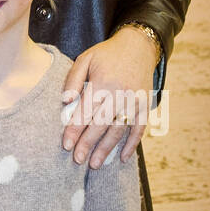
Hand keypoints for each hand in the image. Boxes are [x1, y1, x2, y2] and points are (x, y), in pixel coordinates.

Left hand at [61, 27, 158, 166]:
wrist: (138, 46)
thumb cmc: (107, 54)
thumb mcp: (85, 58)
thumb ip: (73, 80)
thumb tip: (64, 101)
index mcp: (103, 82)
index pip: (86, 111)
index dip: (75, 129)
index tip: (66, 145)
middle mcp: (120, 94)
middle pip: (101, 124)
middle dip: (88, 143)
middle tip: (77, 160)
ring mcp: (135, 101)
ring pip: (119, 130)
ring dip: (107, 148)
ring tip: (95, 164)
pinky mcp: (145, 106)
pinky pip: (139, 129)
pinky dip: (132, 144)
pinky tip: (122, 157)